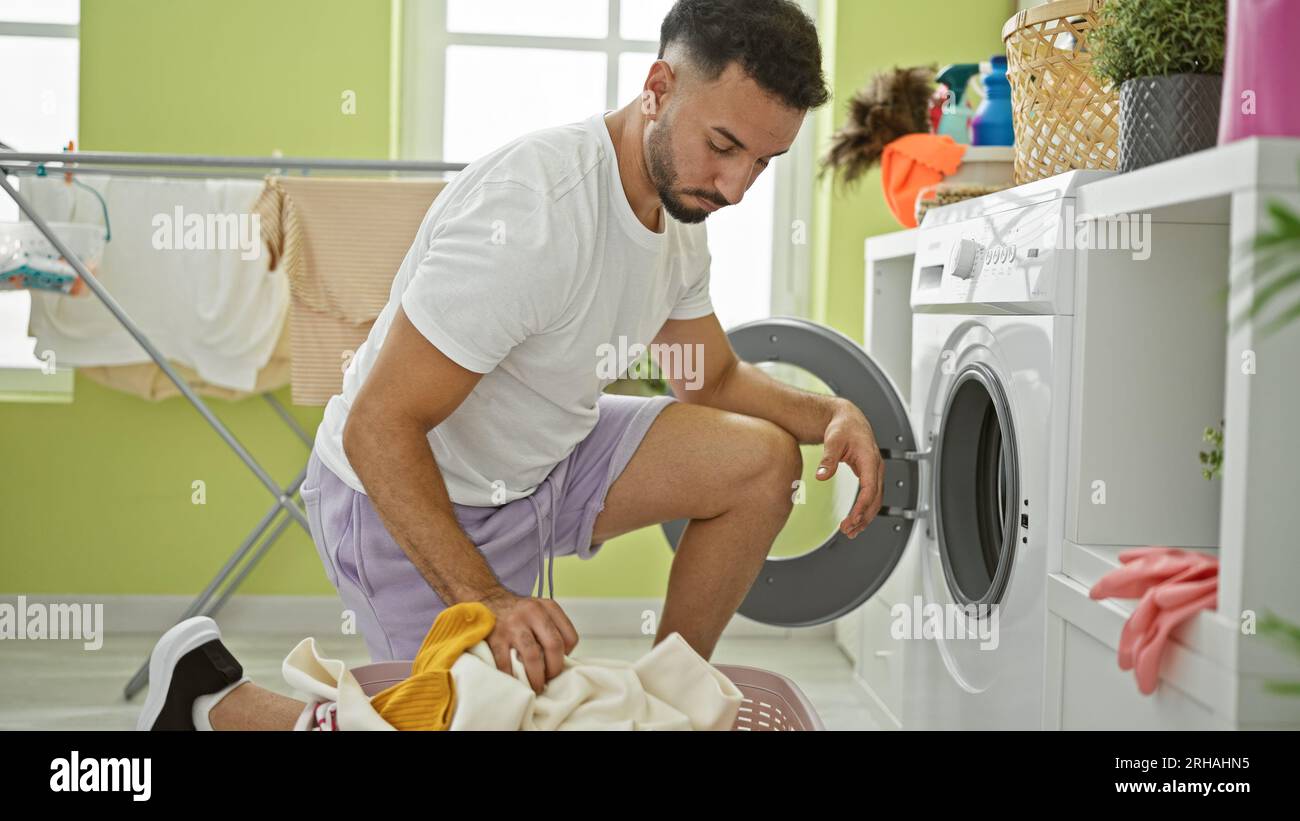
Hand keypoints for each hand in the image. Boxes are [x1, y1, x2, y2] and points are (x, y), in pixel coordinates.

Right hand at [477, 589, 578, 694]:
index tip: (557, 665)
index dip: (566, 657)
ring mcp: (513, 623)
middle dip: (553, 670)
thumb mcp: (540, 611)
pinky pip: (506, 663)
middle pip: (554, 646)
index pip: (570, 637)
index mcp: (549, 607)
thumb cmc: (519, 613)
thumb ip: (552, 630)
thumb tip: (561, 662)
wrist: (487, 600)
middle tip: (548, 680)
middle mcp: (533, 612)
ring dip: (536, 678)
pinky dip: (512, 676)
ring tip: (535, 687)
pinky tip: (514, 682)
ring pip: (533, 657)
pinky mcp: (495, 635)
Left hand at [814, 398, 884, 538]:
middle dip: (862, 517)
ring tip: (850, 531)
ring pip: (875, 500)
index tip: (851, 519)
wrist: (848, 419)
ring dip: (865, 517)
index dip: (861, 506)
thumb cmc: (842, 427)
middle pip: (875, 499)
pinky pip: (871, 496)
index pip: (870, 488)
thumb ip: (828, 460)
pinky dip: (864, 510)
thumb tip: (821, 476)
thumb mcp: (832, 441)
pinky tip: (855, 520)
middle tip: (847, 530)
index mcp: (869, 459)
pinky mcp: (870, 475)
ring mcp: (875, 472)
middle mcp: (876, 467)